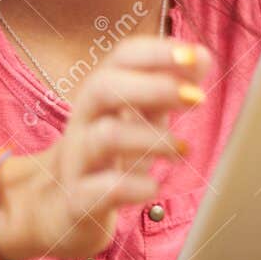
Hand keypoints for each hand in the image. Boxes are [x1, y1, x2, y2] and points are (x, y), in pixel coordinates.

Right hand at [0, 37, 212, 259]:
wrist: (57, 207)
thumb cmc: (108, 154)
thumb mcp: (139, 116)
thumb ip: (167, 88)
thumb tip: (203, 57)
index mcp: (100, 94)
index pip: (122, 57)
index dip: (158, 52)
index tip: (197, 56)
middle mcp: (83, 120)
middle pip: (103, 87)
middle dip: (154, 87)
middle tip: (198, 98)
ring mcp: (77, 161)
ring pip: (104, 137)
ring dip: (152, 139)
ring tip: (184, 149)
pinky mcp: (76, 202)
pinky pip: (97, 191)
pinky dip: (131, 186)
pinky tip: (154, 187)